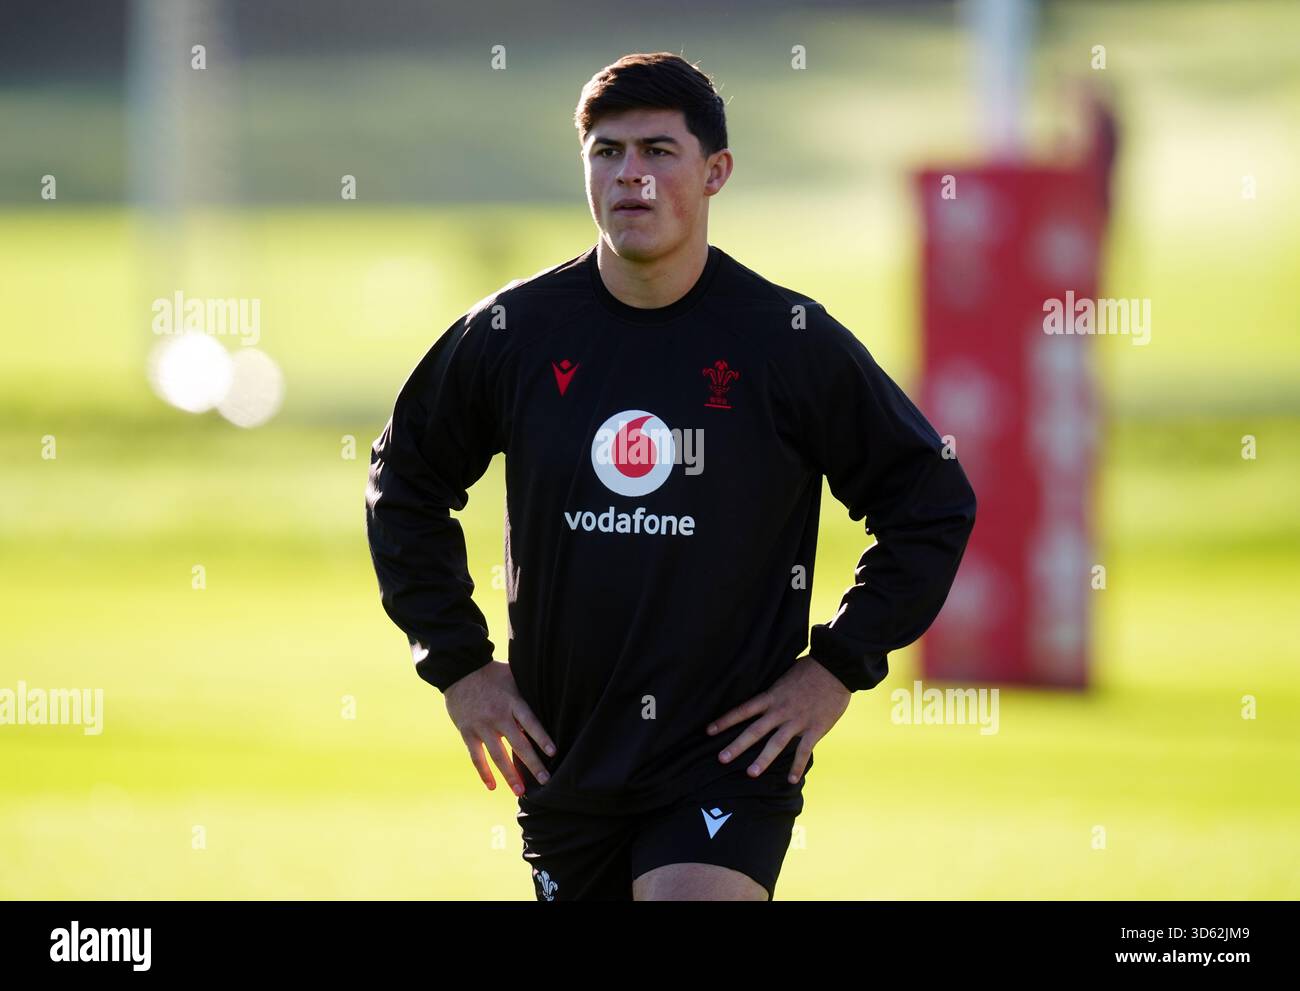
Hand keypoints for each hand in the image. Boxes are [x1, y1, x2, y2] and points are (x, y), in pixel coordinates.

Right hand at [443, 660, 556, 796]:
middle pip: (518, 744)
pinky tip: (492, 786)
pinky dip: (483, 772)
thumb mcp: (514, 676)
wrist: (459, 669)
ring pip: (498, 755)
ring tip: (520, 791)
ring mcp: (482, 726)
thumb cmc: (492, 673)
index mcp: (512, 702)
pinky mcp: (467, 732)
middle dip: (532, 764)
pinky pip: (476, 757)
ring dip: (510, 774)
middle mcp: (498, 716)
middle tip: (545, 781)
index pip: (531, 722)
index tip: (553, 753)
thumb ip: (528, 690)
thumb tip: (552, 692)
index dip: (542, 738)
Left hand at [706, 656, 849, 782]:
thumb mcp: (784, 676)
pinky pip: (804, 751)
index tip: (709, 731)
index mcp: (772, 696)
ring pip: (776, 744)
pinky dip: (797, 766)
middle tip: (722, 759)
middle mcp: (781, 710)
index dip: (725, 721)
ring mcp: (797, 721)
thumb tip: (761, 699)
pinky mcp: (814, 729)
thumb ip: (773, 692)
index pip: (743, 710)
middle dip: (737, 746)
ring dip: (763, 759)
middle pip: (755, 731)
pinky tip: (791, 780)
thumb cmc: (809, 669)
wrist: (835, 667)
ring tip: (751, 773)